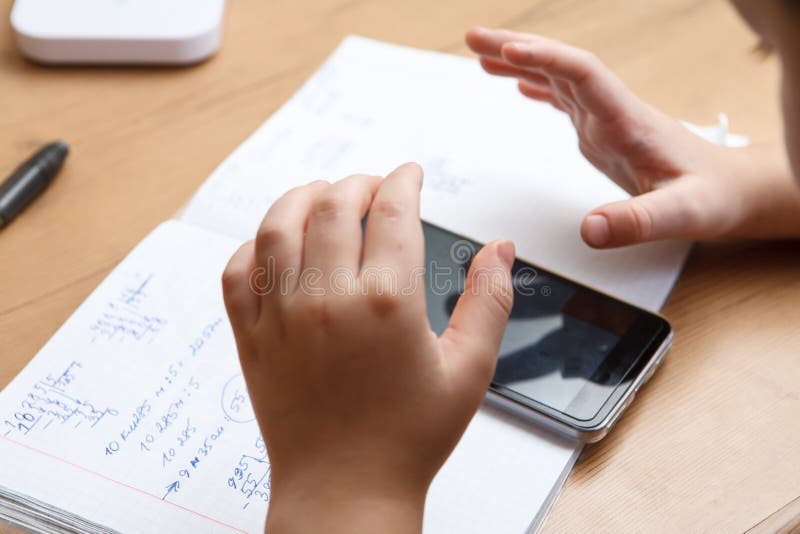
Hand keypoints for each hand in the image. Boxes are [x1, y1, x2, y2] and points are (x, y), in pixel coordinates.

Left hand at [221, 163, 514, 532]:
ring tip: (322, 195)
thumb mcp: (469, 371)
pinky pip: (238, 272)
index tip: (410, 173)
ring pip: (279, 225)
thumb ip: (489, 301)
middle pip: (333, 205)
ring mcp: (282, 317)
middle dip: (358, 183)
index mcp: (388, 303)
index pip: (393, 211)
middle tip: (374, 187)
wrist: (346, 492)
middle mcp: (328, 300)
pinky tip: (276, 244)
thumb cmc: (408, 439)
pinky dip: (254, 247)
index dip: (404, 180)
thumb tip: (499, 249)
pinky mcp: (252, 338)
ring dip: (301, 197)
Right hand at [466, 27, 799, 247]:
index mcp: (628, 121)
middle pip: (561, 65)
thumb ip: (637, 222)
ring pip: (557, 77)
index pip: (583, 74)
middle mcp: (613, 112)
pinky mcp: (602, 132)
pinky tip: (519, 85)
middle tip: (476, 39)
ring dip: (519, 62)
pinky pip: (563, 99)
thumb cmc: (712, 196)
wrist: (729, 190)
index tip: (510, 52)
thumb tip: (591, 230)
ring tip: (482, 54)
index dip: (546, 59)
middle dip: (517, 48)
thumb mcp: (681, 214)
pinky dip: (537, 87)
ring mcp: (606, 120)